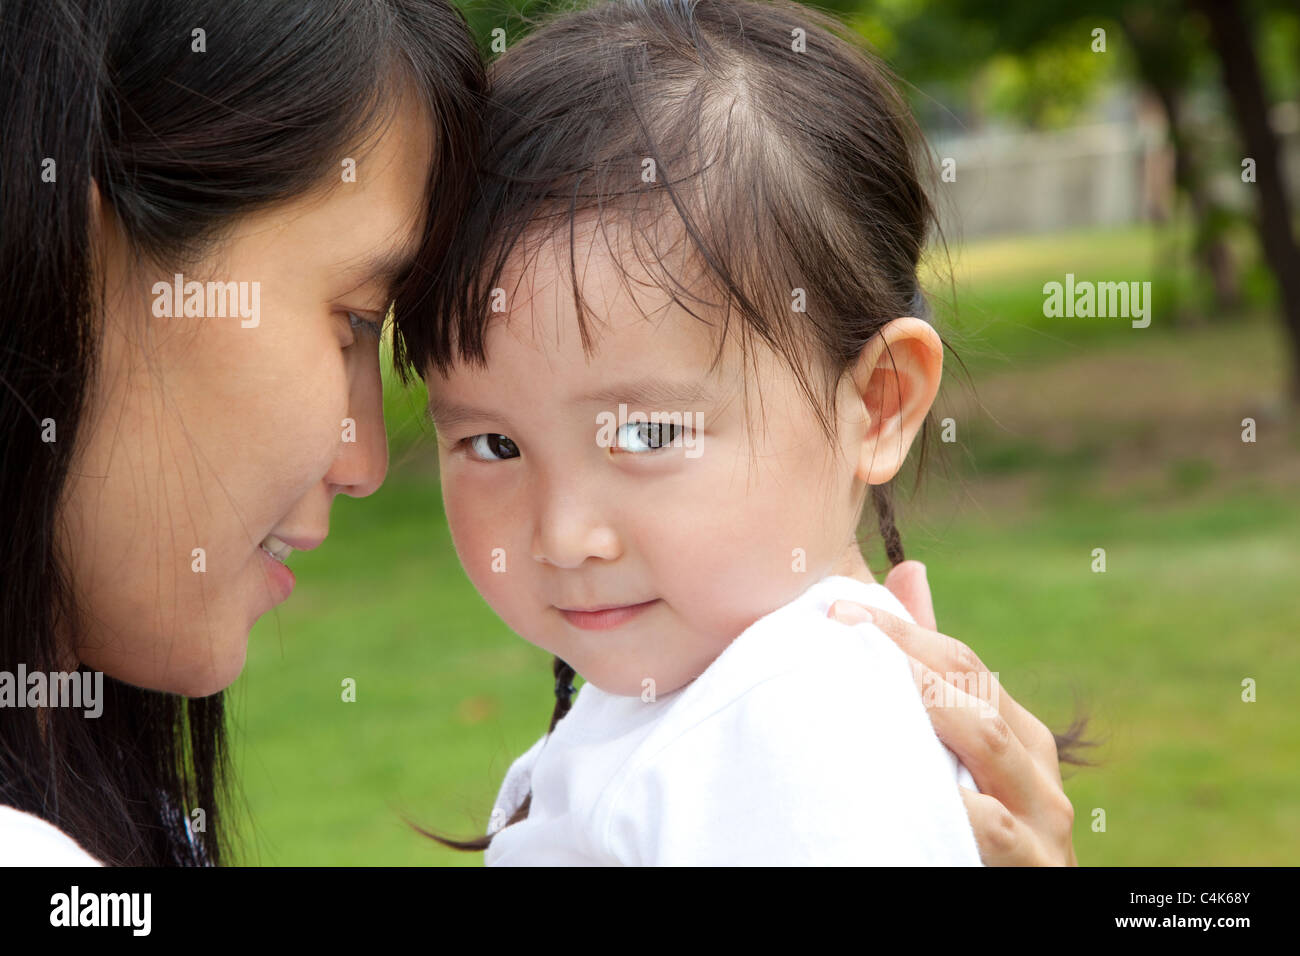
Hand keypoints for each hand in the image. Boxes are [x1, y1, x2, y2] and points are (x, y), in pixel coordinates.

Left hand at [828, 560, 1077, 865]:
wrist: (1007, 898)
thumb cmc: (969, 832)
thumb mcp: (957, 759)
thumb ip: (933, 678)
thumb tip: (909, 568)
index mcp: (1020, 734)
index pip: (963, 663)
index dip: (900, 630)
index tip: (835, 609)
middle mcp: (1038, 769)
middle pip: (971, 690)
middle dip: (902, 654)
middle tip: (839, 630)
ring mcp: (1042, 820)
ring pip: (986, 741)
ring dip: (923, 706)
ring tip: (864, 680)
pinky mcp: (1031, 867)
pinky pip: (987, 823)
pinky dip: (946, 797)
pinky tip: (896, 777)